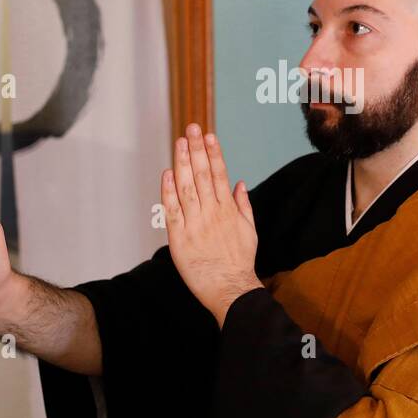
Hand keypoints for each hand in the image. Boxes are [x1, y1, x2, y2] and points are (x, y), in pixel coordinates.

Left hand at [161, 124, 258, 325]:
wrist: (230, 289)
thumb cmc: (240, 262)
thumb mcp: (250, 230)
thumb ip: (244, 205)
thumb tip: (240, 183)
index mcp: (228, 209)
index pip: (219, 174)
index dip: (213, 153)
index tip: (208, 135)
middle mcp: (212, 212)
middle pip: (202, 174)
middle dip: (196, 149)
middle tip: (191, 127)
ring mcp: (195, 224)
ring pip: (187, 187)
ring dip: (183, 162)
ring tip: (180, 142)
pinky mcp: (179, 238)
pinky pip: (173, 210)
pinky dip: (169, 192)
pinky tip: (167, 174)